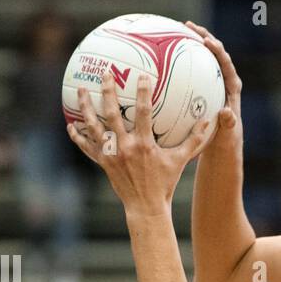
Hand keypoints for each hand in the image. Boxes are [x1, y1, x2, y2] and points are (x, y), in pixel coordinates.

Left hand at [66, 73, 213, 214]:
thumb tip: (208, 122)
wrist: (146, 207)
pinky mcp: (103, 163)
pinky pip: (87, 147)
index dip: (143, 92)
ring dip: (86, 107)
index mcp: (144, 144)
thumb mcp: (180, 161)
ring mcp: (111, 155)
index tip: (141, 76)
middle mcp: (125, 147)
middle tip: (106, 74)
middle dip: (108, 91)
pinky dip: (78, 137)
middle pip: (112, 113)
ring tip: (82, 90)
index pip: (143, 112)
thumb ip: (193, 140)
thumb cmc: (165, 183)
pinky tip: (72, 126)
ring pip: (94, 127)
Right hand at [183, 22, 243, 154]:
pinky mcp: (201, 87)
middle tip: (187, 25)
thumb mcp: (226, 133)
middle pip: (214, 53)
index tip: (207, 41)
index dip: (218, 51)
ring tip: (175, 29)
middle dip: (202, 36)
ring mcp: (211, 82)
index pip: (226, 64)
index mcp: (231, 88)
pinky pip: (189, 71)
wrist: (221, 144)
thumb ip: (228, 123)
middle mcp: (222, 81)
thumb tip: (226, 112)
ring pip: (201, 58)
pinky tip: (161, 56)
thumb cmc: (224, 140)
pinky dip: (178, 62)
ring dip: (190, 43)